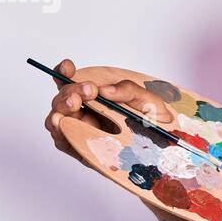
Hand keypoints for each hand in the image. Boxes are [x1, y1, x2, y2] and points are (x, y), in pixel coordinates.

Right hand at [43, 58, 174, 162]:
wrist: (163, 153)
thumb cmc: (155, 124)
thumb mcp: (148, 102)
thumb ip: (129, 91)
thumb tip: (104, 89)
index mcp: (97, 97)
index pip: (74, 81)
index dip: (64, 72)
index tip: (68, 67)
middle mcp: (86, 111)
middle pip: (64, 97)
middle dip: (71, 90)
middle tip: (88, 91)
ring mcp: (81, 130)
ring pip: (58, 117)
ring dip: (61, 107)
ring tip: (74, 104)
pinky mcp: (81, 150)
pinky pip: (63, 140)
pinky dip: (59, 130)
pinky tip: (61, 122)